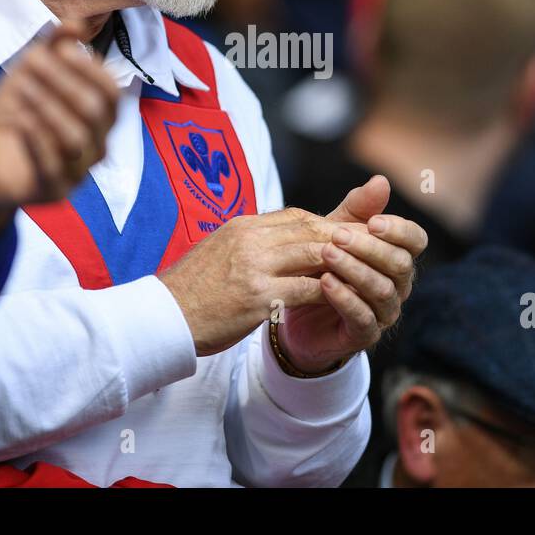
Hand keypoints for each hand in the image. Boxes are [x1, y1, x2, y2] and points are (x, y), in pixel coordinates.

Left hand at [0, 24, 118, 238]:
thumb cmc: (13, 119)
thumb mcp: (28, 78)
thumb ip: (52, 51)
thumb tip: (73, 24)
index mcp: (98, 120)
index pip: (111, 92)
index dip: (89, 68)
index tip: (59, 49)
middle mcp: (96, 146)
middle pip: (96, 112)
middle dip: (63, 82)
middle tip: (31, 63)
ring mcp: (78, 172)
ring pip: (75, 137)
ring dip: (46, 106)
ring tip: (21, 89)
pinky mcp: (54, 191)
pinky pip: (52, 164)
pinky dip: (35, 136)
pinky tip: (19, 118)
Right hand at [158, 208, 353, 356]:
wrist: (162, 318)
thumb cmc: (192, 290)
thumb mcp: (220, 252)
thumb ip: (250, 242)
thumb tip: (279, 239)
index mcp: (242, 225)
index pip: (297, 216)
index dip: (327, 226)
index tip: (348, 238)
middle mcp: (250, 239)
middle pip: (312, 231)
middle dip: (346, 242)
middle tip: (371, 253)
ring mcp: (254, 267)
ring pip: (315, 256)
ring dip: (343, 265)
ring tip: (363, 276)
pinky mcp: (257, 297)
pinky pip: (307, 289)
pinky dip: (329, 292)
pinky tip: (342, 300)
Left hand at [276, 176, 427, 373]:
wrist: (297, 308)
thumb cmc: (324, 263)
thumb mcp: (335, 230)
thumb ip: (358, 208)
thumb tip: (382, 180)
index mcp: (397, 256)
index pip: (415, 241)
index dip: (399, 230)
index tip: (373, 222)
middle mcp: (398, 285)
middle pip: (399, 264)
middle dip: (369, 248)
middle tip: (338, 235)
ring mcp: (384, 312)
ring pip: (382, 290)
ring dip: (354, 270)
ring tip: (327, 254)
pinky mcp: (364, 335)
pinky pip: (363, 317)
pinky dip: (345, 299)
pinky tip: (325, 283)